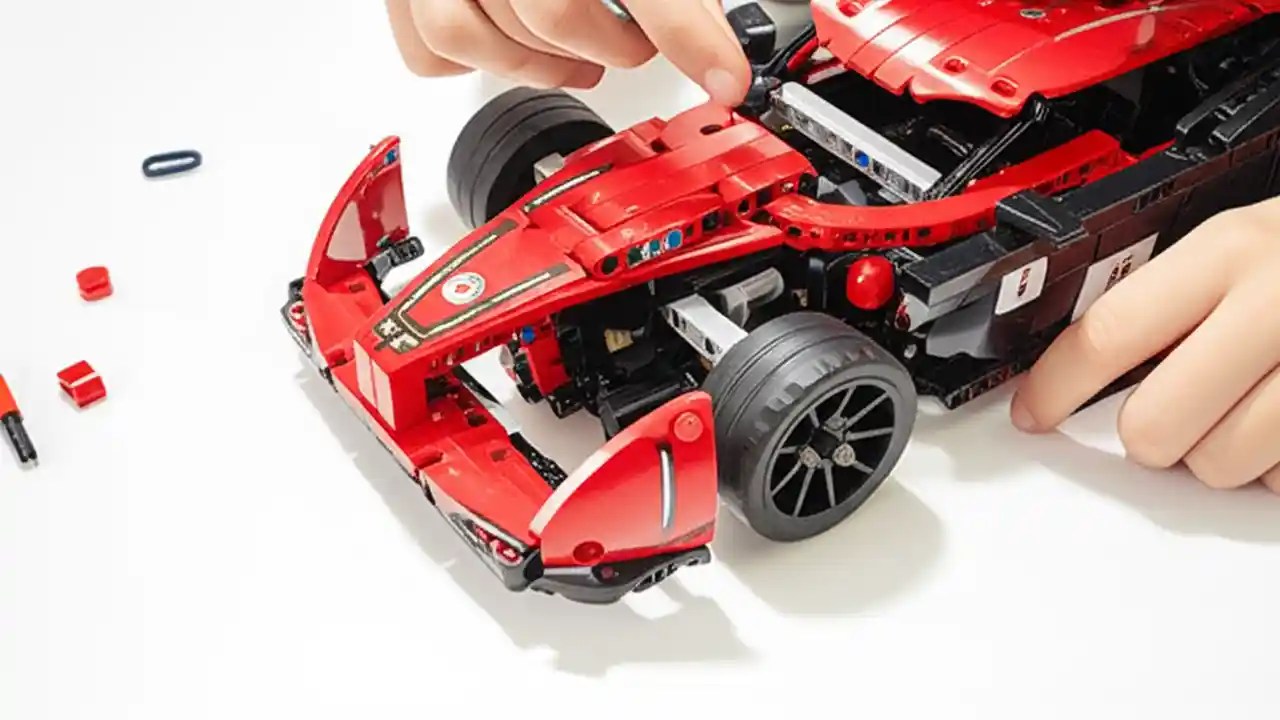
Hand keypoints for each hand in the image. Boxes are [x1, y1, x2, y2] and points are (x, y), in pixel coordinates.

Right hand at [384, 0, 751, 105]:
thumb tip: (714, 32)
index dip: (686, 31)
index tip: (723, 73)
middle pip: (554, 13)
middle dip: (611, 46)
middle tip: (637, 43)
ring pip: (476, 36)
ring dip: (542, 64)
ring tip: (583, 55)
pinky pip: (431, 47)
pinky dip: (471, 59)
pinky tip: (506, 41)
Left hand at [1011, 196, 1279, 492]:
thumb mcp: (1244, 240)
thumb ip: (1171, 299)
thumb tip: (1075, 370)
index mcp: (1231, 251)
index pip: (1108, 334)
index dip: (1056, 386)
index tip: (1034, 412)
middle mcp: (1277, 304)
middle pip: (1156, 427)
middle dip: (1152, 435)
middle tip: (1173, 412)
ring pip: (1221, 465)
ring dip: (1223, 454)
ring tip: (1250, 406)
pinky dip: (1279, 469)